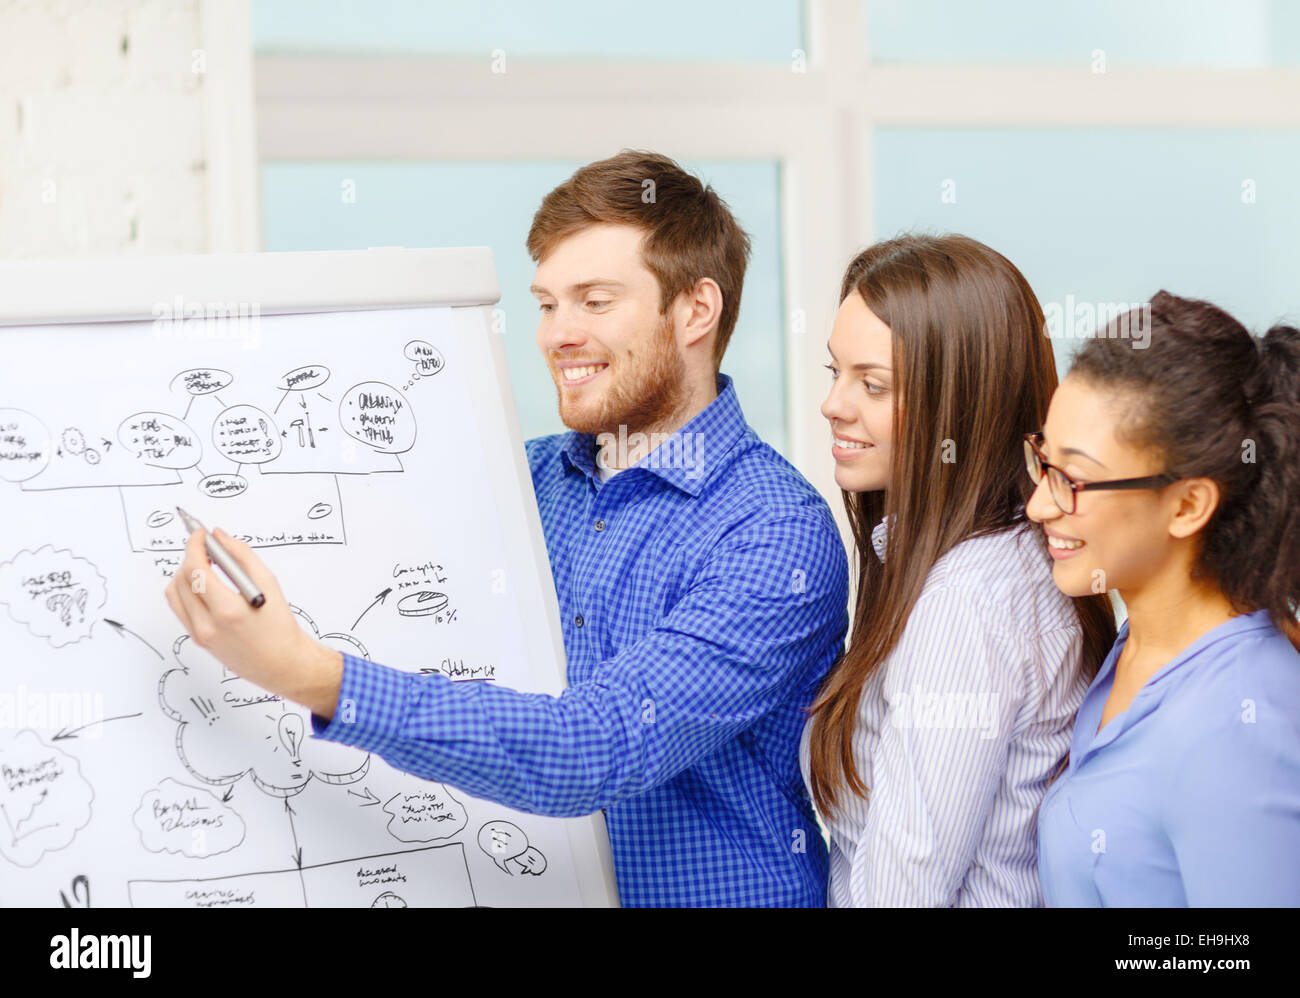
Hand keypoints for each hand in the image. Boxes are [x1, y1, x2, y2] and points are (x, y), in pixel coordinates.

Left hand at [163, 527, 343, 717]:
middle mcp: (208, 625)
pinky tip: (204, 587)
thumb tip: (219, 536)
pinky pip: (179, 609)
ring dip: (185, 574)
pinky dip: (187, 592)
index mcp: (228, 610)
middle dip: (191, 557)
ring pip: (174, 594)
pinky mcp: (197, 640)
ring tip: (206, 569)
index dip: (195, 546)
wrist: (281, 663)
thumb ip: (242, 556)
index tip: (200, 534)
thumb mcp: (269, 584)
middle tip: (208, 549)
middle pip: (181, 579)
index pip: (196, 569)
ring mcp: (199, 635)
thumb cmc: (280, 626)